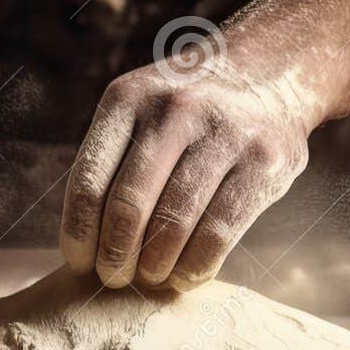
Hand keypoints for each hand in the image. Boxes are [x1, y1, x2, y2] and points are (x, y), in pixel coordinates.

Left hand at [59, 54, 313, 289]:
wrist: (270, 71)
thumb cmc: (187, 110)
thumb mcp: (140, 108)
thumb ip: (112, 159)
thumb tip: (83, 242)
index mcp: (128, 98)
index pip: (89, 181)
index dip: (79, 233)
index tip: (80, 262)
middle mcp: (175, 110)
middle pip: (129, 206)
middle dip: (115, 256)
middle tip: (113, 277)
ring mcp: (224, 133)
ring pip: (174, 224)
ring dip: (155, 266)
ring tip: (148, 278)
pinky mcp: (264, 162)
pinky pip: (219, 231)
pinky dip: (196, 266)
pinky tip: (185, 275)